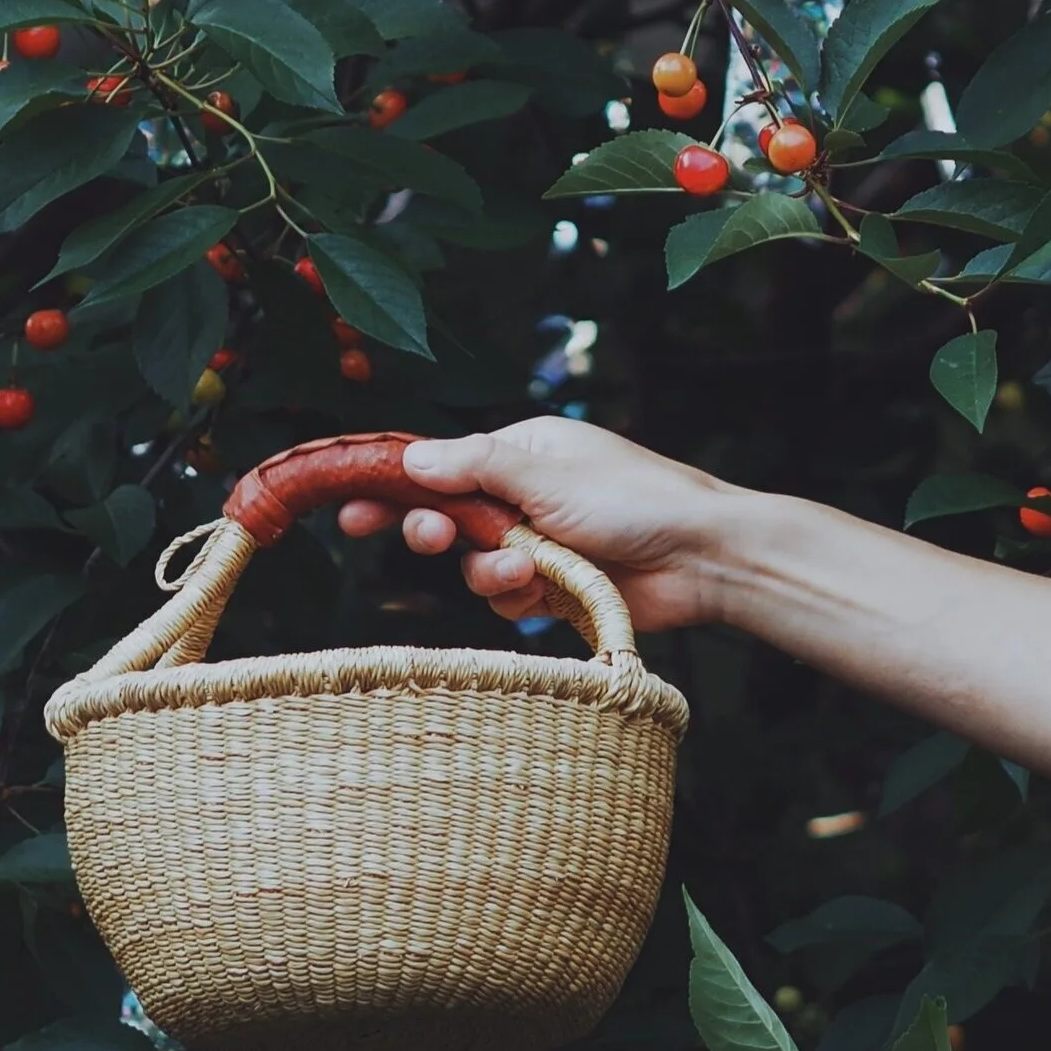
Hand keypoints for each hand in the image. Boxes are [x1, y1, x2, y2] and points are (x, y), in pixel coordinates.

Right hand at [336, 417, 735, 631]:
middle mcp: (521, 494)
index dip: (391, 487)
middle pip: (445, 516)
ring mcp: (535, 543)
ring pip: (472, 566)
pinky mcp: (551, 587)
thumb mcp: (546, 472)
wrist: (700, 557)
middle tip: (431, 538)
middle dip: (433, 530)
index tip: (350, 509)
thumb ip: (473, 466)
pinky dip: (517, 598)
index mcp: (519, 452)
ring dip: (490, 571)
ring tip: (527, 568)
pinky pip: (505, 598)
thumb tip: (410, 458)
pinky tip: (546, 591)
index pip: (438, 465)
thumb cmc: (635, 499)